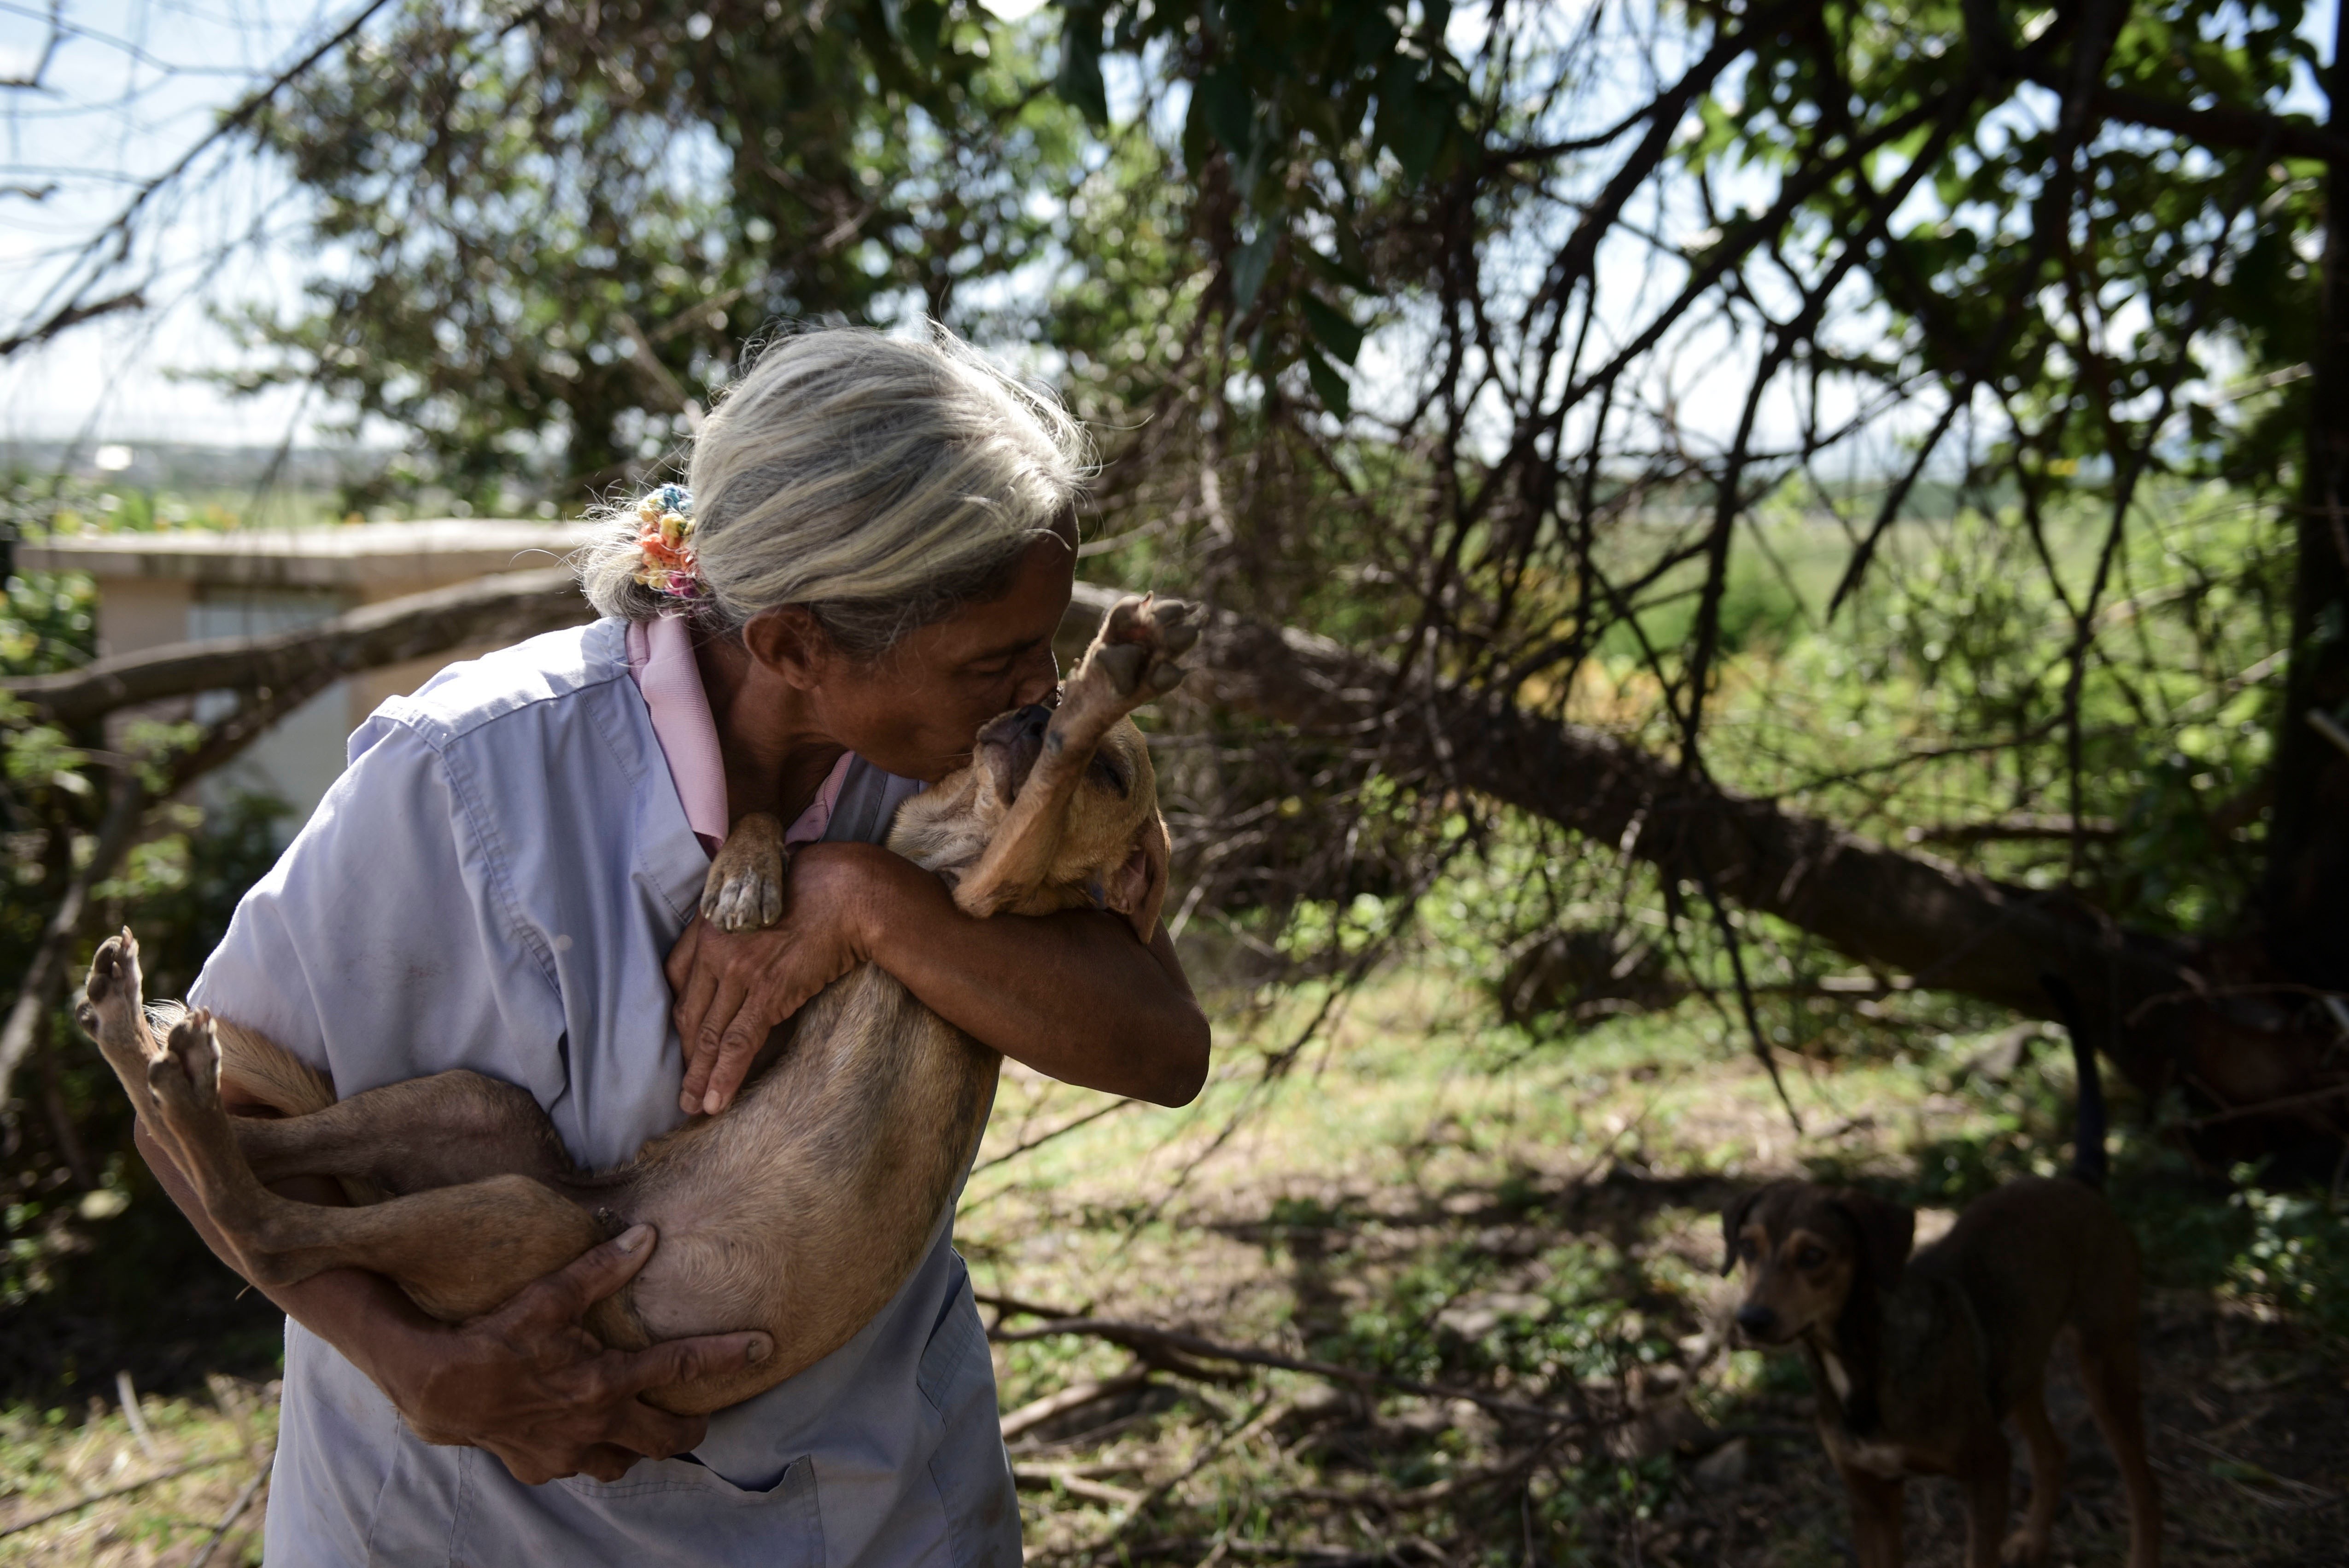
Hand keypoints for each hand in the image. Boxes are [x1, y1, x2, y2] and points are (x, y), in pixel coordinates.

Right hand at [384, 1223, 772, 1484]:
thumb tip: (646, 1236)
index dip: (726, 1357)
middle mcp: (595, 1427)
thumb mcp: (548, 1296)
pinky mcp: (542, 1469)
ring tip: (643, 1425)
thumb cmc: (494, 1336)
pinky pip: (581, 1465)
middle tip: (702, 1415)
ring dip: (639, 1445)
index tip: (762, 1348)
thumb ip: (601, 1269)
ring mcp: (568, 1455)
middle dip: (691, 1427)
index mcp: (605, 1383)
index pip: (681, 1366)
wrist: (436, 1387)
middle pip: (666, 1438)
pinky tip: (582, 1430)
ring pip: (624, 1461)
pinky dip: (590, 1449)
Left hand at [666, 842, 898, 1116]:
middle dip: (686, 1055)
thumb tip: (746, 957)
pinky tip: (716, 1102)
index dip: (680, 1013)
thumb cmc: (814, 888)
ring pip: (709, 1035)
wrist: (847, 891)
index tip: (685, 1037)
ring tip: (694, 1106)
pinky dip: (724, 1076)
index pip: (677, 977)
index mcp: (709, 924)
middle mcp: (714, 948)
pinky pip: (739, 1043)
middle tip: (683, 1088)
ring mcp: (739, 971)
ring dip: (699, 1076)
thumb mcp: (760, 898)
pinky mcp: (767, 991)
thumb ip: (741, 925)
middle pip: (689, 1014)